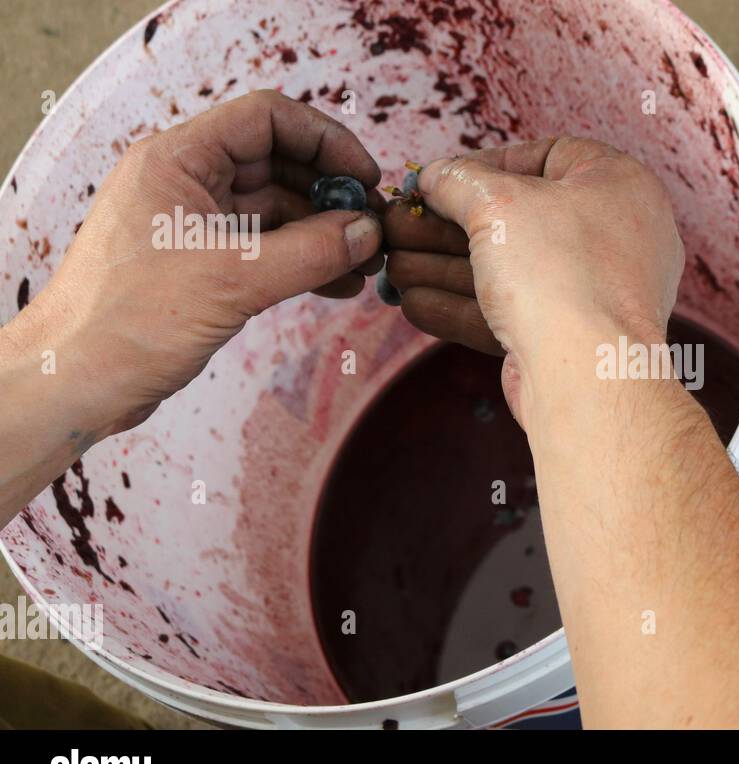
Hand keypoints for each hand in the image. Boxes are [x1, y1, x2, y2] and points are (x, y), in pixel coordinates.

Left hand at [2, 89, 384, 440]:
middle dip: (331, 192)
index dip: (324, 141)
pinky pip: (267, 248)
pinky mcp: (202, 264)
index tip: (365, 176)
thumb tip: (369, 233)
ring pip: (276, 210)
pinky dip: (305, 260)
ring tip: (367, 262)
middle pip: (277, 163)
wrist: (77, 382)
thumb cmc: (128, 321)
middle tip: (376, 226)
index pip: (266, 119)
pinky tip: (340, 283)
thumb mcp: (235, 280)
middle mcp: (185, 182)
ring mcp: (194, 224)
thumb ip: (312, 251)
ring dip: (324, 232)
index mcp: (177, 159)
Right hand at [380, 137, 684, 427]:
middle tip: (400, 225)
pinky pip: (511, 314)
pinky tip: (414, 303)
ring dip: (445, 267)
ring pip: (509, 270)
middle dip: (450, 224)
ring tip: (391, 267)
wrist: (587, 377)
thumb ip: (459, 180)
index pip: (551, 156)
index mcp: (619, 186)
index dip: (492, 163)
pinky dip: (462, 306)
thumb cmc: (560, 274)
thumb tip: (436, 176)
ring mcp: (592, 293)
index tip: (446, 176)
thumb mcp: (498, 202)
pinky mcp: (569, 339)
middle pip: (519, 218)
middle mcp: (614, 238)